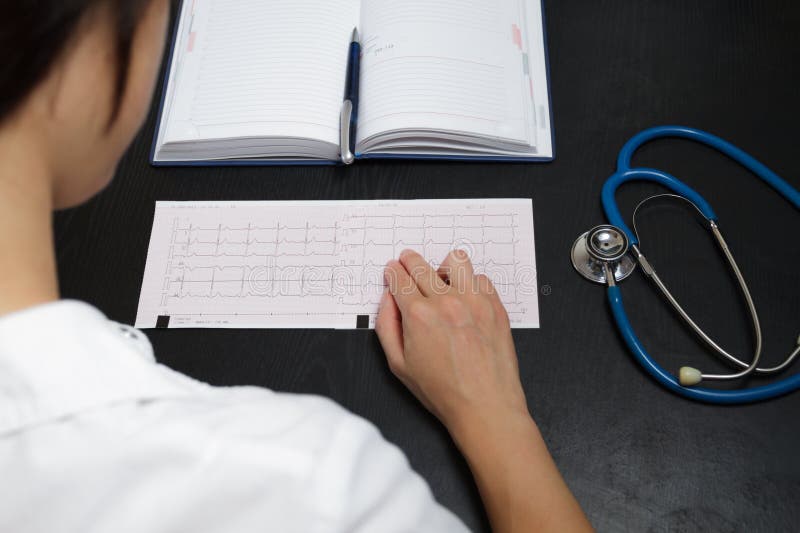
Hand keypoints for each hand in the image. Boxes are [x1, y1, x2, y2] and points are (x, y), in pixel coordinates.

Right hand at [375, 249, 529, 435]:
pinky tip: (464, 296)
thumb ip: (386, 326)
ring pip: (455, 261)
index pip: (399, 278)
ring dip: (442, 266)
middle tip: (407, 263)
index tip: (392, 271)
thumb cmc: (444, 391)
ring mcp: (474, 301)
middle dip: (409, 261)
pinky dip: (470, 283)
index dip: (393, 272)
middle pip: (421, 265)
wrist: (485, 406)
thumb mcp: (398, 364)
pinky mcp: (495, 306)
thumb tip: (387, 300)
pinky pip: (481, 278)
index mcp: (419, 315)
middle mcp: (446, 302)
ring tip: (440, 278)